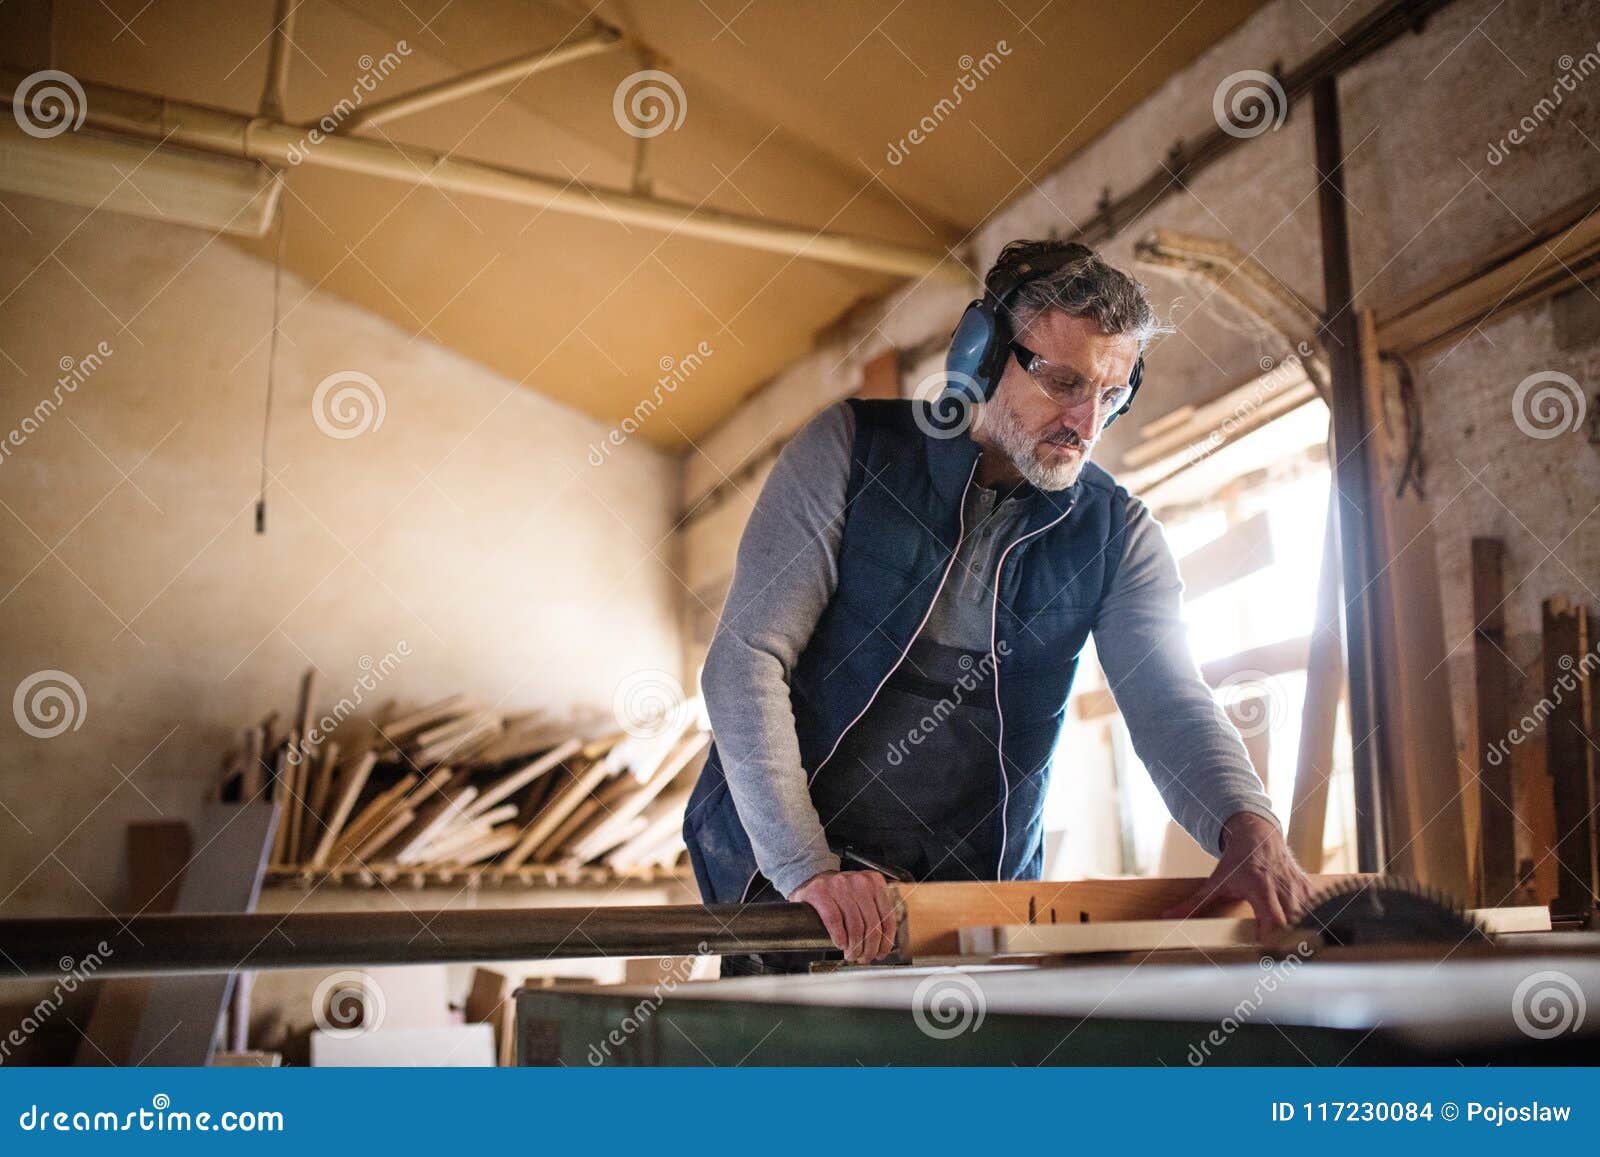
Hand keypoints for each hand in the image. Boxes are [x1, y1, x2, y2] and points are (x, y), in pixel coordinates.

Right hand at [788, 869, 897, 963]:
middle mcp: (859, 881)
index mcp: (875, 882)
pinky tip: (840, 944)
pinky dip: (839, 937)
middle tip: (863, 958)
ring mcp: (838, 884)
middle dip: (869, 948)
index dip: (885, 942)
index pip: (887, 918)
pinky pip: (835, 921)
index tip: (880, 953)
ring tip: (851, 955)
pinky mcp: (820, 891)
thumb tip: (885, 943)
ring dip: (854, 947)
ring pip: (855, 925)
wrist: (811, 878)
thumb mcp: (863, 895)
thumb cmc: (840, 893)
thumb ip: (876, 911)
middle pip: (871, 925)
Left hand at [1162, 812, 1311, 941]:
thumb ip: (1193, 903)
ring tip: (1297, 955)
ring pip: (1310, 918)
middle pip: (1296, 923)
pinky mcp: (1309, 889)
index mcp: (1260, 888)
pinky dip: (1313, 924)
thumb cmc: (1237, 861)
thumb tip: (1168, 917)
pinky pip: (1318, 911)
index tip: (1267, 956)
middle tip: (1283, 962)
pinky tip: (1308, 938)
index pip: (1275, 920)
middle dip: (1291, 943)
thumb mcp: (1215, 882)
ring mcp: (1299, 889)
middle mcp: (1283, 889)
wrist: (1258, 835)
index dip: (1275, 939)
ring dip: (1304, 935)